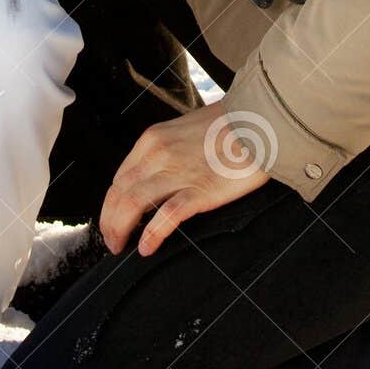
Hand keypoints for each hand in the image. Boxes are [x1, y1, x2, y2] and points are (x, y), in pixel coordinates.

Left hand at [100, 105, 269, 257]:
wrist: (260, 120)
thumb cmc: (229, 124)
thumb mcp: (185, 129)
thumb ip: (167, 151)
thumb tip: (157, 176)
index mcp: (153, 139)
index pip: (120, 178)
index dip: (111, 203)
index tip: (113, 217)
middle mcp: (159, 155)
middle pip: (119, 193)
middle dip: (109, 220)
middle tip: (111, 240)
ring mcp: (178, 173)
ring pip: (133, 205)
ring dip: (120, 229)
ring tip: (119, 246)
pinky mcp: (200, 191)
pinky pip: (166, 217)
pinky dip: (152, 234)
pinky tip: (146, 248)